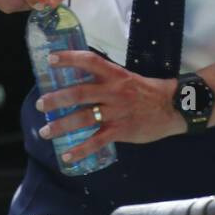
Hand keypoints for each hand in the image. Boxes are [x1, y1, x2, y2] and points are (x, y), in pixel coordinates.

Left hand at [35, 49, 185, 162]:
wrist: (173, 107)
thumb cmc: (148, 92)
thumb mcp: (127, 78)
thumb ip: (106, 79)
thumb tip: (81, 78)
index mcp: (115, 75)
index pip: (90, 61)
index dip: (69, 59)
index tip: (51, 60)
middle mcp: (113, 91)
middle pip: (80, 92)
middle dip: (57, 98)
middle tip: (40, 104)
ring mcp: (116, 112)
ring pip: (84, 118)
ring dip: (62, 125)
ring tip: (45, 131)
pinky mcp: (121, 130)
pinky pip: (97, 141)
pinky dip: (81, 150)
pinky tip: (67, 156)